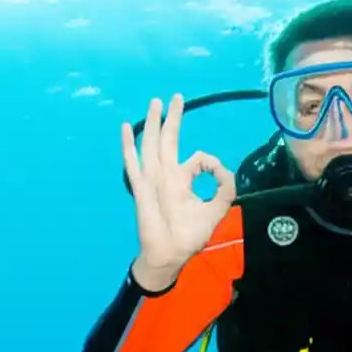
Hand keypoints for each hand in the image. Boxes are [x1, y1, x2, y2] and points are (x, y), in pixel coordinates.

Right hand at [121, 94, 236, 290]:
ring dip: (153, 123)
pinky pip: (133, 163)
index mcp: (183, 178)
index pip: (197, 159)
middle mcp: (167, 174)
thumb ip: (224, 188)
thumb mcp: (216, 209)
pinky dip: (129, 145)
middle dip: (173, 118)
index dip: (211, 162)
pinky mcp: (141, 188)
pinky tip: (126, 127)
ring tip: (155, 102)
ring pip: (151, 144)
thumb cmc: (190, 235)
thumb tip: (223, 168)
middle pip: (169, 139)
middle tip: (176, 97)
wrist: (170, 253)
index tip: (217, 172)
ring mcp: (152, 179)